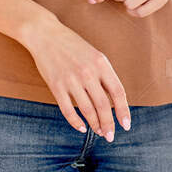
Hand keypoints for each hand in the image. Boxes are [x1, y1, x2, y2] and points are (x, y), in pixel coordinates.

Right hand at [22, 17, 130, 139]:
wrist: (45, 34)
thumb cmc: (72, 45)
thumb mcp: (94, 55)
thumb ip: (104, 75)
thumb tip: (114, 100)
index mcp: (101, 63)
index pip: (118, 92)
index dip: (123, 111)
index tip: (126, 125)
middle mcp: (88, 72)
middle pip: (103, 105)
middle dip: (109, 124)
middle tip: (110, 136)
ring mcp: (71, 79)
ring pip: (87, 110)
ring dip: (94, 124)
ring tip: (98, 132)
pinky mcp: (56, 85)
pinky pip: (67, 109)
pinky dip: (75, 121)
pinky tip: (81, 127)